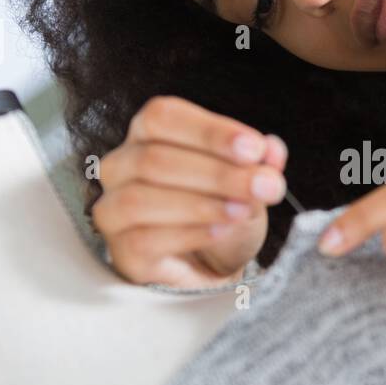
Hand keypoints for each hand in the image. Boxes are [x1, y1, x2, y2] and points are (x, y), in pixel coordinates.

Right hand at [91, 95, 287, 288]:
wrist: (216, 268)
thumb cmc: (223, 214)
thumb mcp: (249, 184)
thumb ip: (259, 164)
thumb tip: (271, 150)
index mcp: (148, 134)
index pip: (163, 117)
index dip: (209, 131)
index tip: (254, 149)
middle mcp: (121, 167)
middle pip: (155, 159)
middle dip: (218, 173)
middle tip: (265, 186)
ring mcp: (114, 211)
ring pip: (140, 198)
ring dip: (201, 204)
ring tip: (242, 210)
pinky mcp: (122, 253)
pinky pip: (143, 239)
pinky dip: (188, 233)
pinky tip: (220, 231)